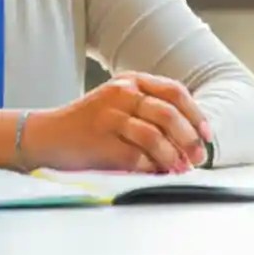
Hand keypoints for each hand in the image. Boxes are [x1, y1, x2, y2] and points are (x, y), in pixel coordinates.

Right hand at [26, 72, 213, 173]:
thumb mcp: (119, 102)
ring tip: (179, 169)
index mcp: (130, 81)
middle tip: (197, 158)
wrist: (47, 135)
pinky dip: (151, 167)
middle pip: (168, 113)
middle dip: (189, 139)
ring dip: (172, 156)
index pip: (174, 92)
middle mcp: (120, 94)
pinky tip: (156, 173)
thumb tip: (190, 136)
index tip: (206, 135)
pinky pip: (135, 157)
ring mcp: (109, 116)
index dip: (195, 114)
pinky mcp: (100, 141)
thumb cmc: (89, 123)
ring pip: (154, 136)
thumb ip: (150, 108)